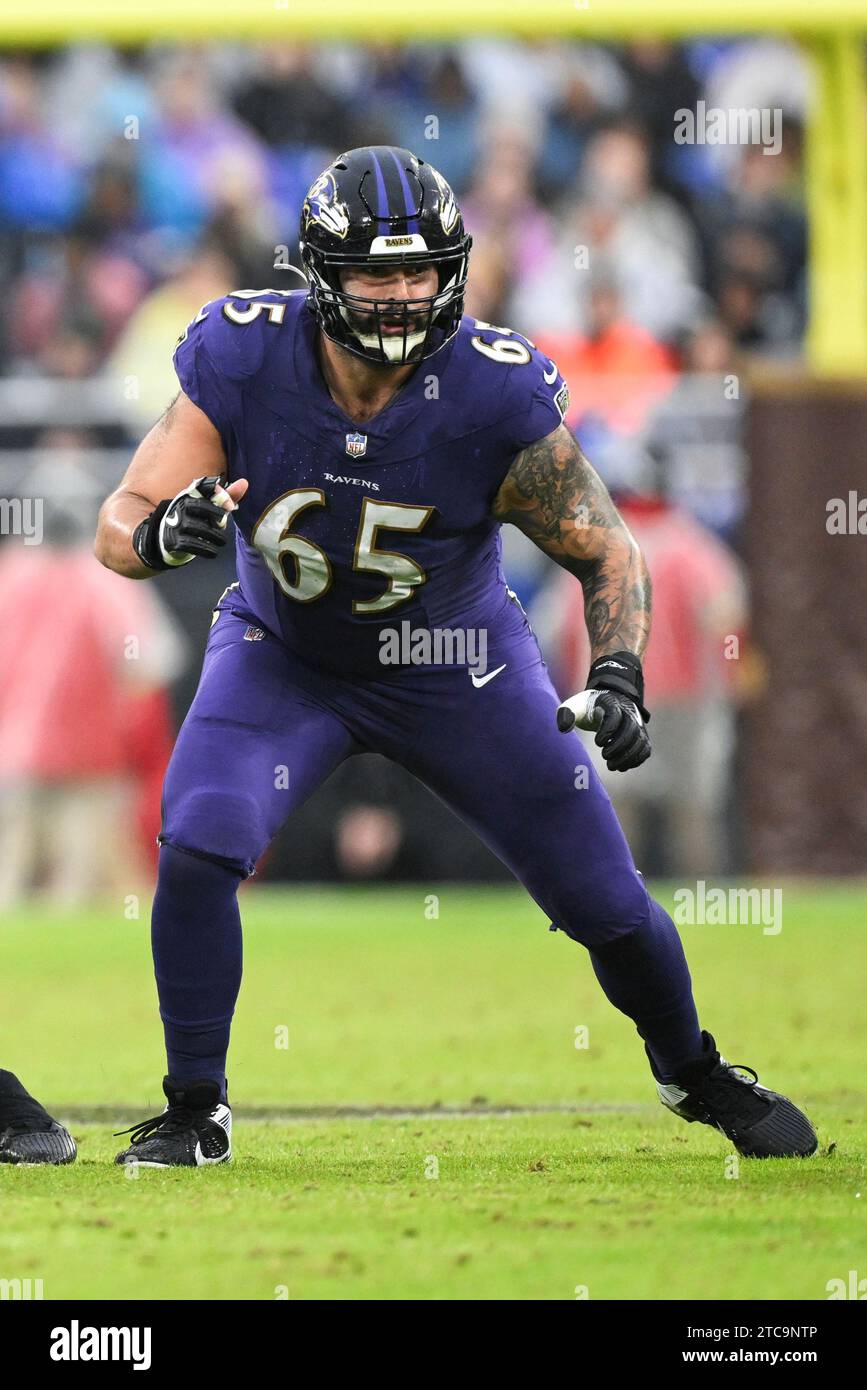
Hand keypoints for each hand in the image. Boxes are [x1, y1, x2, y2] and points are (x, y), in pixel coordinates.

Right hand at [133, 476, 247, 571]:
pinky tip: (214, 551)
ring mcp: (176, 524)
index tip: (227, 501)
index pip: (201, 487)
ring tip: (221, 541)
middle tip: (223, 523)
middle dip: (216, 515)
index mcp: (188, 496)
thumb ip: (226, 496)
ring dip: (214, 536)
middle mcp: (180, 507)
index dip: (215, 490)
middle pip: (201, 507)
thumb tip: (245, 482)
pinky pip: (192, 544)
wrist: (165, 538)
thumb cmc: (193, 518)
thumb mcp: (207, 506)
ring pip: (199, 527)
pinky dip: (206, 549)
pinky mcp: (173, 540)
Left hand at [556, 649, 651, 771]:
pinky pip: (644, 750)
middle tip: (605, 756)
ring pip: (640, 742)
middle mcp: (628, 713)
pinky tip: (621, 766)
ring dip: (627, 757)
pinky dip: (635, 760)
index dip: (608, 730)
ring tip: (611, 766)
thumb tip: (563, 728)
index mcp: (611, 703)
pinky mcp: (641, 736)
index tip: (598, 742)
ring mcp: (637, 725)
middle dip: (619, 746)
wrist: (610, 702)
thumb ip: (566, 713)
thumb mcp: (576, 705)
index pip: (615, 716)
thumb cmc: (590, 707)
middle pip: (631, 730)